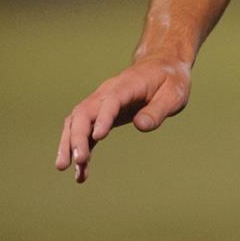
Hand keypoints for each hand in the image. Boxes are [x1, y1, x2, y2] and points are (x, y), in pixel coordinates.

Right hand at [54, 59, 191, 183]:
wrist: (160, 67)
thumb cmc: (170, 81)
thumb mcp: (174, 95)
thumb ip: (158, 110)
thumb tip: (141, 126)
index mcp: (127, 85)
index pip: (110, 100)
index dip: (103, 117)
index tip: (98, 138)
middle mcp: (107, 92)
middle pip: (84, 112)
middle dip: (78, 136)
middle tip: (77, 160)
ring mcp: (100, 103)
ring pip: (76, 122)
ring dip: (69, 144)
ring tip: (65, 169)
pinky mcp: (100, 115)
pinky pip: (85, 132)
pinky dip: (80, 150)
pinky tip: (80, 173)